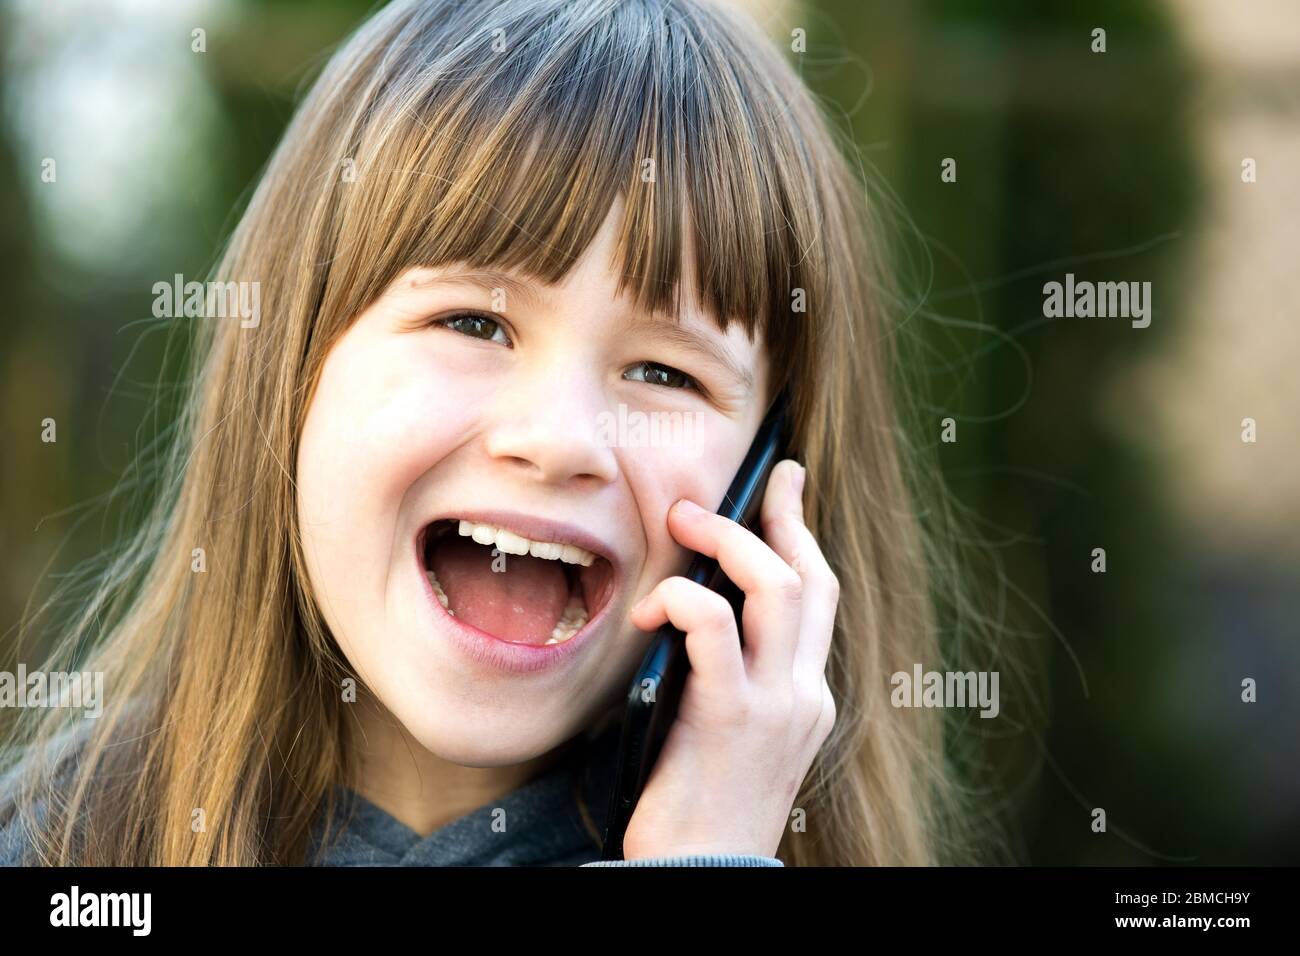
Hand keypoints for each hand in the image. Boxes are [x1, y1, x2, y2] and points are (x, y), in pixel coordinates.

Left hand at [621, 459, 838, 859]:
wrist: (704, 873)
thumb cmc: (703, 803)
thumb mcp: (732, 731)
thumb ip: (731, 673)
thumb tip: (695, 605)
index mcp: (808, 695)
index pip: (819, 593)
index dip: (800, 530)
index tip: (784, 482)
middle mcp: (805, 694)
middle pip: (806, 577)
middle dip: (765, 520)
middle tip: (703, 502)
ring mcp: (776, 705)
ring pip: (774, 588)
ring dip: (725, 544)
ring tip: (680, 529)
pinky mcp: (731, 717)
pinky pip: (713, 627)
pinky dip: (681, 598)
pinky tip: (651, 609)